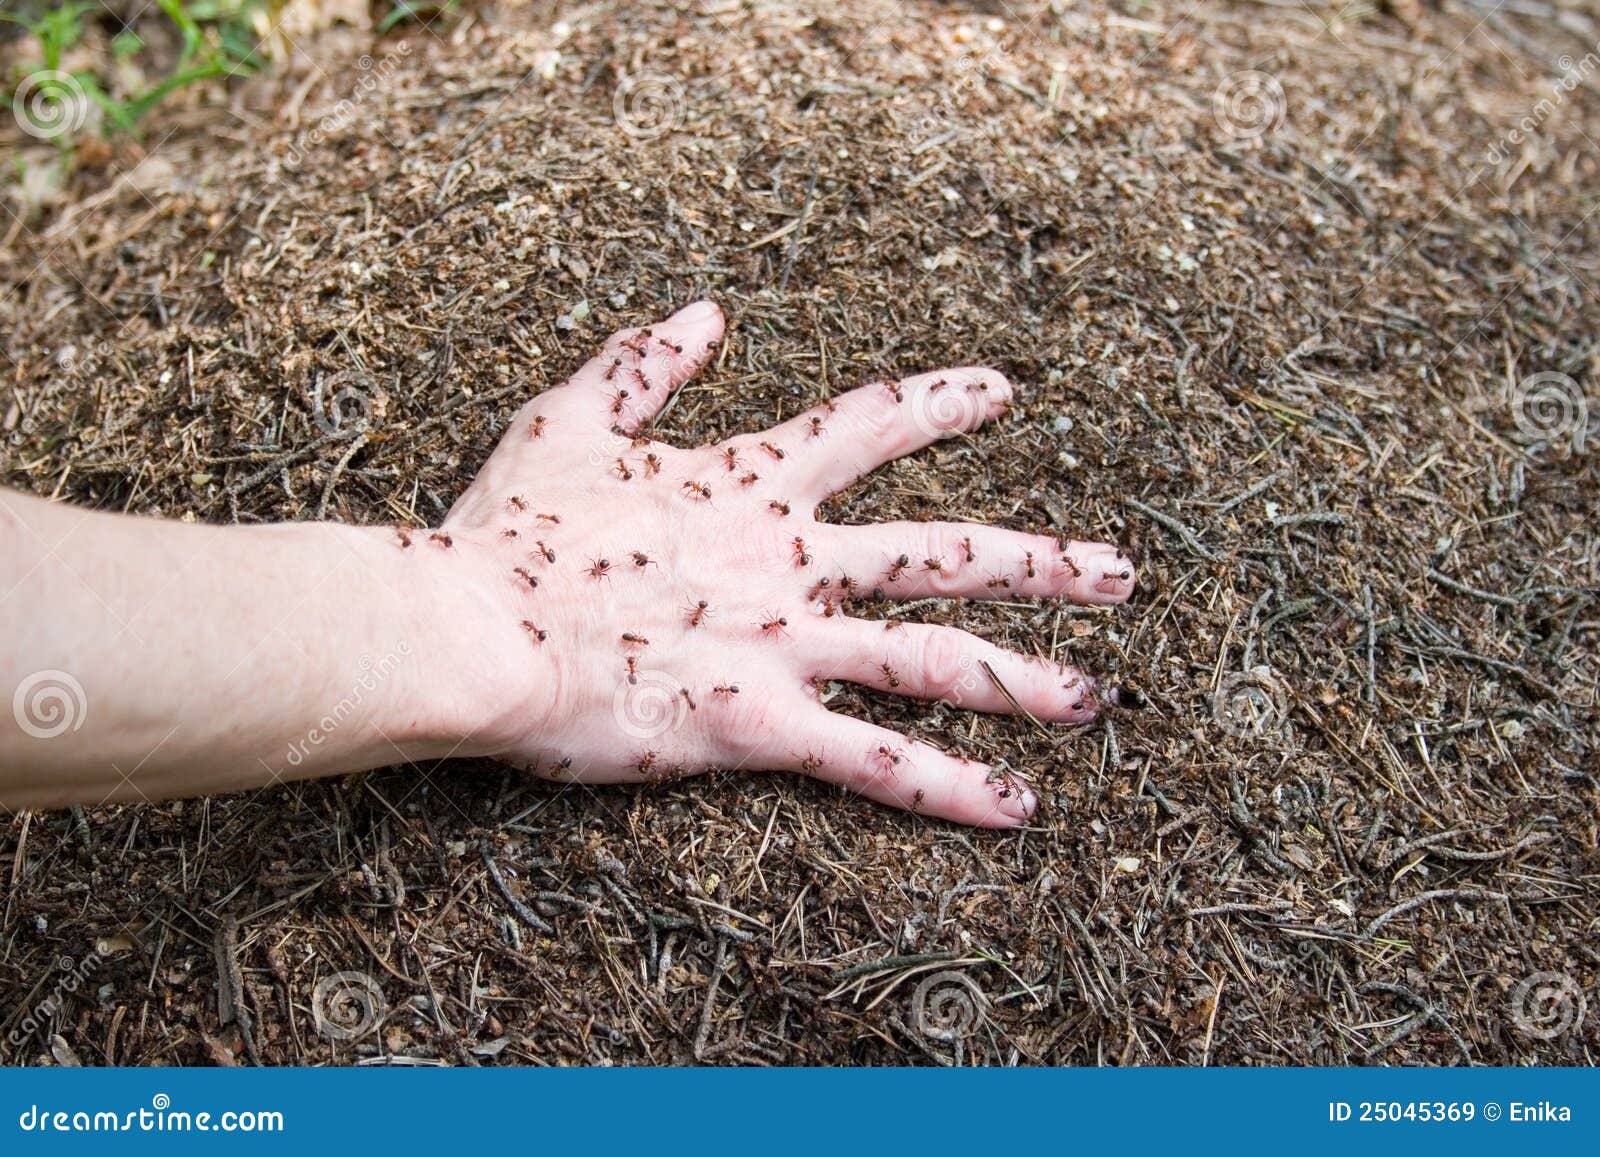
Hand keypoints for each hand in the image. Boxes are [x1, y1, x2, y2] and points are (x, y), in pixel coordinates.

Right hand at [431, 301, 1135, 827]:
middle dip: (1040, 562)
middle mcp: (790, 558)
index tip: (1001, 392)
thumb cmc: (508, 530)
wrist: (468, 625)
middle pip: (943, 553)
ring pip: (934, 659)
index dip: (939, 405)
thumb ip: (644, 363)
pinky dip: (951, 787)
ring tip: (1100, 701)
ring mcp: (784, 643)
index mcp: (747, 482)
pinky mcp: (758, 725)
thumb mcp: (569, 419)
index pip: (868, 425)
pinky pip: (874, 760)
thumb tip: (704, 313)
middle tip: (1122, 573)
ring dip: (1026, 679)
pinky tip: (1020, 809)